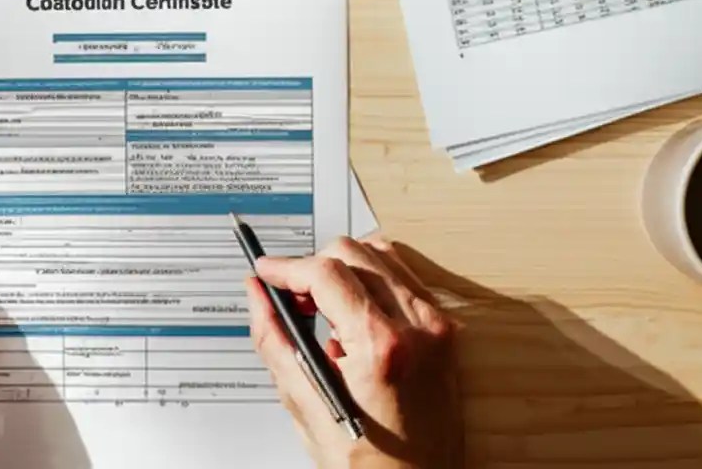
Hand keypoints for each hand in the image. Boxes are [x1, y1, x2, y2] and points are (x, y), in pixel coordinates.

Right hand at [246, 238, 461, 468]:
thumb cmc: (370, 462)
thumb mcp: (306, 404)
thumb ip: (274, 339)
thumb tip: (257, 293)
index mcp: (383, 346)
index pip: (326, 273)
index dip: (287, 266)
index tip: (267, 271)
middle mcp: (419, 327)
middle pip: (354, 253)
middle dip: (313, 266)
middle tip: (289, 295)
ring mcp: (437, 325)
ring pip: (380, 255)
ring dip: (343, 270)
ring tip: (322, 308)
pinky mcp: (444, 329)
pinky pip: (402, 277)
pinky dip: (370, 282)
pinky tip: (353, 315)